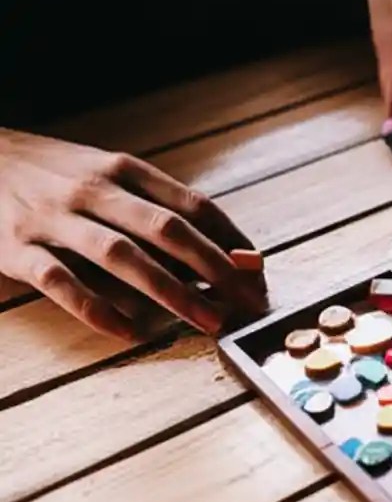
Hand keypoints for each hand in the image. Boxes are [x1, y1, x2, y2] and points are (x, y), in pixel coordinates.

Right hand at [0, 129, 266, 339]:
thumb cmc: (54, 173)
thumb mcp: (108, 174)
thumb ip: (160, 207)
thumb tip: (227, 250)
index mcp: (124, 170)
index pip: (192, 205)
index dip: (231, 240)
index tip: (258, 271)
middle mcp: (94, 190)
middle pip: (167, 230)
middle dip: (215, 269)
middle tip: (248, 302)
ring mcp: (54, 219)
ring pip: (122, 256)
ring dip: (171, 291)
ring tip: (207, 321)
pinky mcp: (14, 249)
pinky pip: (61, 282)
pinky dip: (97, 309)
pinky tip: (128, 332)